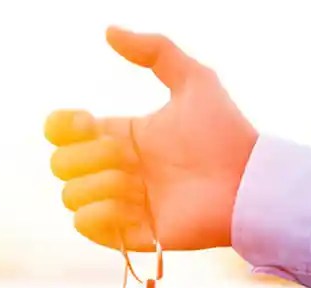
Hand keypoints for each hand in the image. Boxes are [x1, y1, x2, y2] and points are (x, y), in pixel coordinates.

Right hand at [45, 27, 258, 251]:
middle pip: (62, 166)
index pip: (68, 132)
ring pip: (72, 196)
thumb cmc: (226, 133)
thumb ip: (155, 50)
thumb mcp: (195, 80)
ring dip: (99, 187)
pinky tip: (133, 207)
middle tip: (126, 157)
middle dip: (85, 158)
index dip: (65, 126)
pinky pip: (87, 227)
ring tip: (137, 186)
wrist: (248, 184)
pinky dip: (101, 215)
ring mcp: (123, 204)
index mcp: (124, 137)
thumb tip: (109, 30)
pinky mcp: (131, 235)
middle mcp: (118, 171)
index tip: (85, 121)